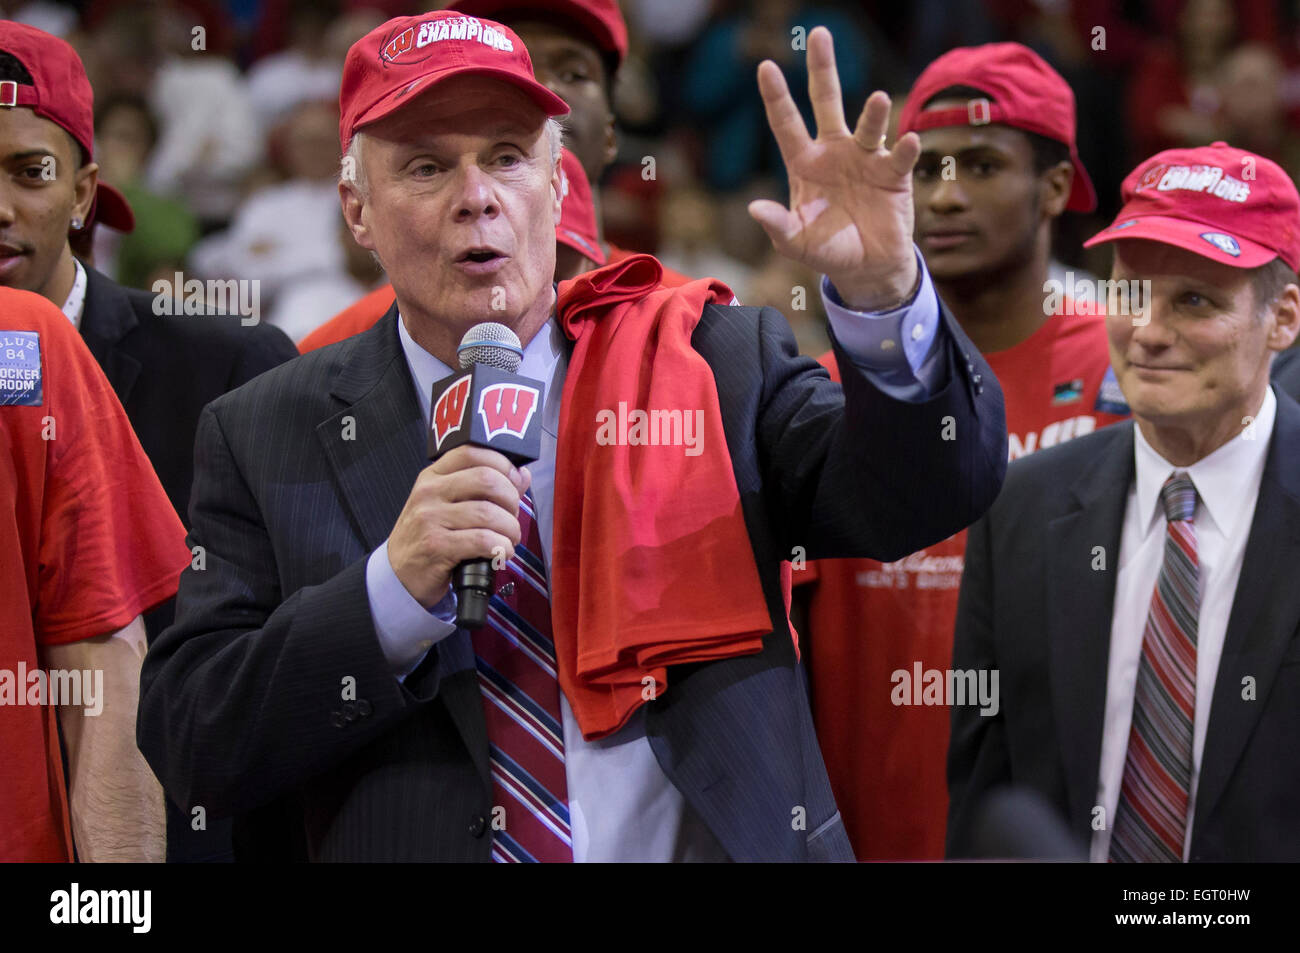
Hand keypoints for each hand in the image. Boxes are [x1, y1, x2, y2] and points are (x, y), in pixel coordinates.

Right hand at [387, 445, 531, 607]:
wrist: (400, 574)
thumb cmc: (429, 537)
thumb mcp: (449, 505)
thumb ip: (484, 488)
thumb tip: (522, 474)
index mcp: (433, 476)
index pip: (472, 452)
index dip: (503, 464)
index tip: (515, 481)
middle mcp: (429, 492)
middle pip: (486, 479)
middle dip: (511, 500)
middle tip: (512, 517)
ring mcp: (430, 518)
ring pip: (488, 513)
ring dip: (510, 529)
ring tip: (509, 539)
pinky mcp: (436, 546)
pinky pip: (482, 541)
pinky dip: (501, 548)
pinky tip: (501, 553)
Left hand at [748, 26, 920, 310]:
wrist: (866, 267)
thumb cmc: (827, 250)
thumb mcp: (796, 243)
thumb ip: (777, 226)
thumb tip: (755, 208)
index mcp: (805, 163)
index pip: (786, 124)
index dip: (777, 97)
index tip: (765, 66)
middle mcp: (835, 151)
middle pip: (827, 102)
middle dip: (823, 69)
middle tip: (819, 34)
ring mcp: (866, 159)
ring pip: (868, 126)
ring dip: (874, 113)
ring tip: (878, 99)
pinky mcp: (893, 174)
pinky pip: (899, 157)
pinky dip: (904, 149)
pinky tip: (906, 141)